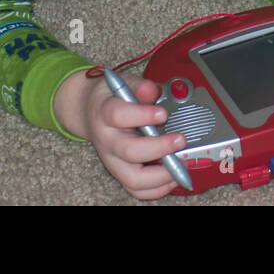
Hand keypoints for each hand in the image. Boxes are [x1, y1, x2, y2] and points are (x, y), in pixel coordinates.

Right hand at [58, 70, 187, 199]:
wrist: (92, 112)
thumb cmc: (113, 99)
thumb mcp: (124, 84)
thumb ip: (140, 87)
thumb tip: (150, 90)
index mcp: (105, 113)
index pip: (118, 116)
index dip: (143, 115)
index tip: (163, 113)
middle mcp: (107, 140)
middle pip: (128, 151)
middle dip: (159, 148)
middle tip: (180, 140)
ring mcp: (112, 160)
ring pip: (132, 178)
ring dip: (161, 175)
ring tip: (181, 164)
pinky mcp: (120, 173)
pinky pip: (136, 190)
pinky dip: (157, 189)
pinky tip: (173, 178)